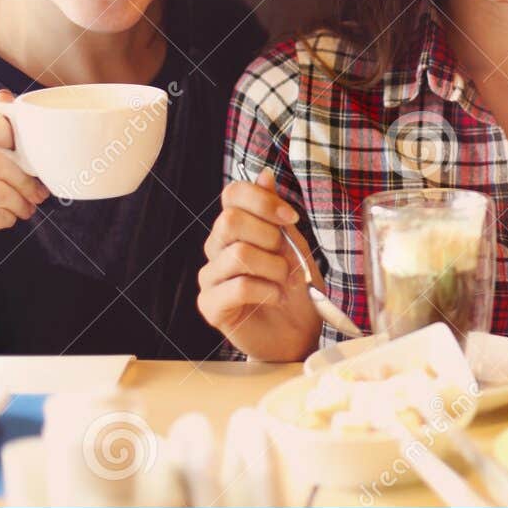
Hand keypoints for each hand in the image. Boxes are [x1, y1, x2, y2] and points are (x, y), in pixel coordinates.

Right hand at [197, 169, 318, 361]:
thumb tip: (264, 174)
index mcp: (235, 229)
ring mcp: (210, 277)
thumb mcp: (293, 243)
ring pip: (239, 254)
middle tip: (285, 259)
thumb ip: (275, 212)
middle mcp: (216, 249)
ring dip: (274, 269)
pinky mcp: (211, 306)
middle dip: (270, 238)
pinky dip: (268, 291)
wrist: (298, 333)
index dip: (263, 200)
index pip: (232, 194)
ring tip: (282, 283)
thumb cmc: (294, 287)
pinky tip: (275, 298)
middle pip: (230, 221)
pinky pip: (239, 286)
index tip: (290, 218)